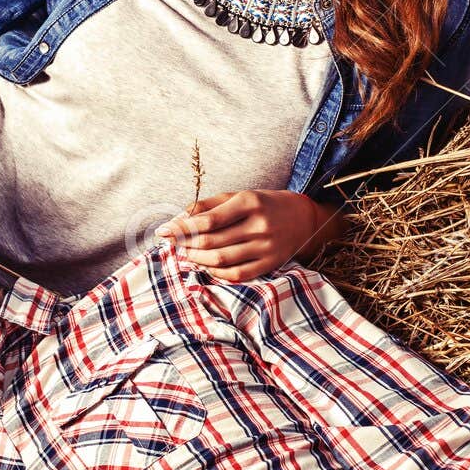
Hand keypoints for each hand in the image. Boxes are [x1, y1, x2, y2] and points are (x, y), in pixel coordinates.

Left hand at [156, 189, 342, 280]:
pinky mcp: (270, 264)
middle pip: (211, 241)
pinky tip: (205, 266)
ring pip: (221, 259)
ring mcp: (266, 247)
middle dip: (185, 244)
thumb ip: (209, 205)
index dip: (182, 227)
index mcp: (250, 202)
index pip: (208, 220)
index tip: (164, 230)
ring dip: (196, 259)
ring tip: (184, 254)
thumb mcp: (241, 196)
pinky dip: (216, 272)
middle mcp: (259, 225)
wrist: (305, 219)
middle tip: (171, 244)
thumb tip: (179, 218)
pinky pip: (237, 274)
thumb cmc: (266, 205)